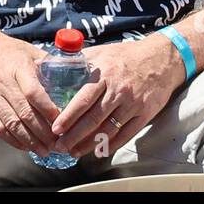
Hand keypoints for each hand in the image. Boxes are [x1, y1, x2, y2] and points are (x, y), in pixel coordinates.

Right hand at [0, 27, 59, 155]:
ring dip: (30, 141)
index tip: (61, 121)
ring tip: (45, 151)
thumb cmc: (10, 52)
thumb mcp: (31, 51)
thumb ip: (49, 65)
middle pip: (24, 112)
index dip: (47, 109)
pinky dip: (13, 141)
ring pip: (12, 124)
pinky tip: (26, 147)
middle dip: (43, 132)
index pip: (33, 92)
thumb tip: (75, 76)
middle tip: (58, 143)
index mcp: (18, 68)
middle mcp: (3, 82)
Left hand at [51, 34, 185, 158]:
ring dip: (90, 143)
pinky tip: (98, 150)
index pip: (84, 98)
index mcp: (105, 74)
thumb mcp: (100, 52)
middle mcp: (119, 90)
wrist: (162, 59)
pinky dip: (111, 144)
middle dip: (74, 135)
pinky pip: (126, 133)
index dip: (69, 116)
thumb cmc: (125, 56)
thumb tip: (42, 65)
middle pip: (94, 118)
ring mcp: (133, 104)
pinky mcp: (145, 114)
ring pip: (108, 129)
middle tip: (60, 146)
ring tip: (74, 152)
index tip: (56, 129)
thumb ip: (74, 61)